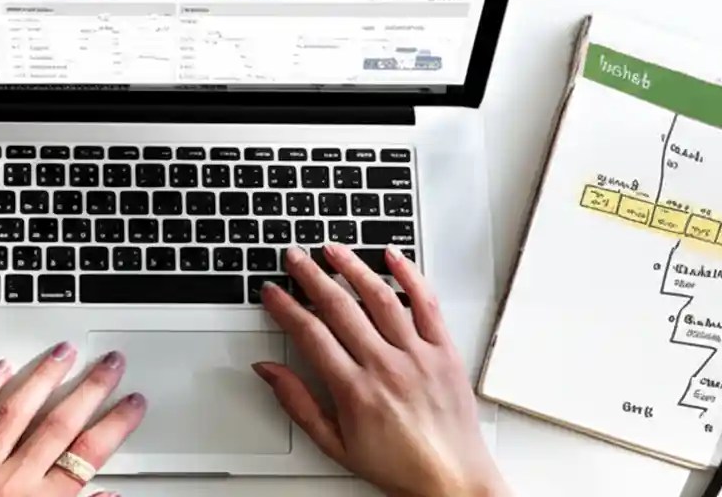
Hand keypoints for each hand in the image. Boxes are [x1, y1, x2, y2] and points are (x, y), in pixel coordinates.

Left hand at [0, 342, 145, 496]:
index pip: (89, 453)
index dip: (116, 423)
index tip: (133, 402)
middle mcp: (9, 484)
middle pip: (58, 425)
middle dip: (90, 389)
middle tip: (109, 364)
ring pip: (13, 412)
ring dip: (43, 379)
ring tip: (63, 354)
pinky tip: (0, 370)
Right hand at [253, 245, 508, 496]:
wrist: (453, 480)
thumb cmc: (398, 465)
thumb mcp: (335, 443)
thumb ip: (298, 404)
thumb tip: (268, 370)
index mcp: (354, 390)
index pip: (309, 334)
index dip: (285, 307)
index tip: (272, 292)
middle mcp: (385, 366)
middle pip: (339, 307)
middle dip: (310, 276)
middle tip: (293, 258)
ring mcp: (418, 355)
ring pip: (379, 296)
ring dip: (352, 266)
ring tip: (332, 249)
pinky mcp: (445, 351)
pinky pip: (427, 303)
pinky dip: (410, 275)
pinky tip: (392, 256)